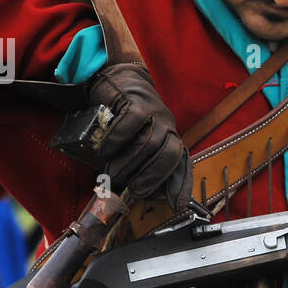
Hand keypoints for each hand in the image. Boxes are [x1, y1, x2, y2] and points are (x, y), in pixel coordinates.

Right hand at [84, 62, 190, 206]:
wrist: (117, 81)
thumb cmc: (124, 120)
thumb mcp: (134, 145)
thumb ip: (139, 166)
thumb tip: (141, 195)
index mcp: (171, 140)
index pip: (182, 165)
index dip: (181, 186)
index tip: (177, 206)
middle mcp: (168, 127)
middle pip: (169, 155)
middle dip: (151, 177)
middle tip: (133, 189)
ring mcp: (155, 112)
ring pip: (149, 143)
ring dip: (129, 163)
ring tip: (112, 172)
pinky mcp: (138, 101)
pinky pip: (132, 123)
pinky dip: (117, 140)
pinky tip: (105, 150)